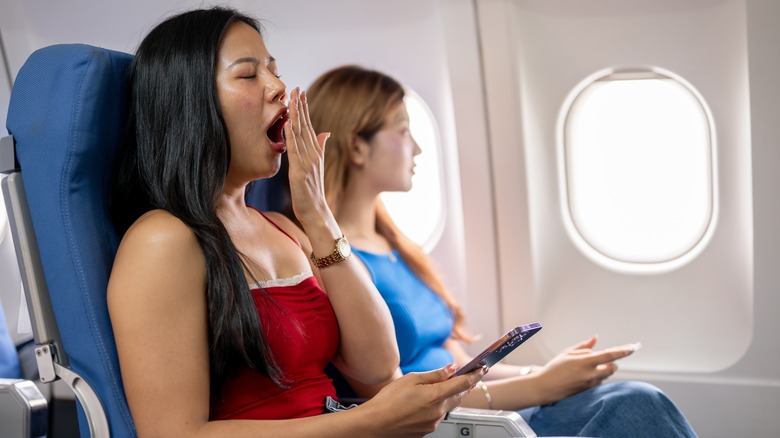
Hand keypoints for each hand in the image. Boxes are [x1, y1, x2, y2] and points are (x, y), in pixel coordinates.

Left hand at [283, 87, 330, 225]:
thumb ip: (320, 148)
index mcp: (316, 152)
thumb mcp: (316, 167)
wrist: (316, 211)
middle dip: (300, 106)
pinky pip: (295, 150)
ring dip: (296, 115)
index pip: (310, 126)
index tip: (301, 93)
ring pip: (301, 134)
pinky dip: (291, 135)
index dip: (305, 109)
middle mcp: (313, 154)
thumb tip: (325, 132)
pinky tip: (287, 122)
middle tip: (296, 88)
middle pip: (306, 126)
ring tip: (292, 99)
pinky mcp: (300, 172)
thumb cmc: (313, 191)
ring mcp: (308, 162)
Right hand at [359, 363, 484, 436]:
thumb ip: (434, 374)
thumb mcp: (412, 379)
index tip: (482, 368)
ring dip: (451, 395)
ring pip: (449, 406)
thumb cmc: (389, 400)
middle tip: (467, 374)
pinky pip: (438, 415)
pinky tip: (427, 401)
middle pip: (459, 395)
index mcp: (436, 396)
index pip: (464, 383)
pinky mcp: (427, 430)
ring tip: (443, 386)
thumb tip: (451, 369)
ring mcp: (433, 423)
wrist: (375, 424)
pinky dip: (439, 406)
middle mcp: (438, 411)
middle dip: (465, 385)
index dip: (475, 374)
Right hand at [531, 335, 636, 405]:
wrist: (545, 388)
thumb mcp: (567, 352)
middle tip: (605, 360)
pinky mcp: (589, 392)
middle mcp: (589, 374)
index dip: (622, 351)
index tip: (632, 348)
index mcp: (584, 362)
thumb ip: (584, 346)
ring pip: (606, 376)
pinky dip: (597, 378)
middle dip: (612, 363)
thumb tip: (596, 338)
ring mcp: (590, 385)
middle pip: (612, 368)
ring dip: (604, 370)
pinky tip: (583, 377)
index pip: (608, 355)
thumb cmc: (554, 368)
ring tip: (587, 368)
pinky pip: (599, 383)